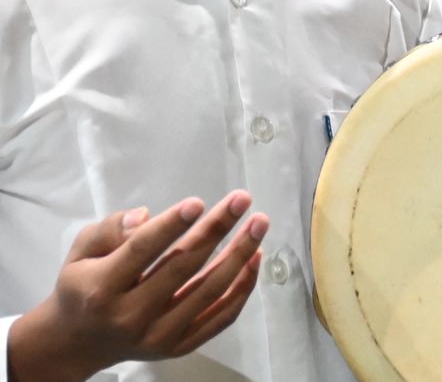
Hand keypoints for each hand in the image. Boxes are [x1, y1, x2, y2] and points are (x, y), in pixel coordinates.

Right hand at [7, 193, 267, 381]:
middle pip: (183, 267)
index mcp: (101, 289)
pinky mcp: (179, 346)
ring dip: (240, 254)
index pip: (141, 251)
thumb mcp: (81, 251)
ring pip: (210, 291)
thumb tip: (145, 218)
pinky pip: (221, 316)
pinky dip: (243, 286)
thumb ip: (109, 229)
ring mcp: (158, 336)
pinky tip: (254, 257)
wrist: (79, 343)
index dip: (171, 225)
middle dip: (216, 229)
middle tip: (241, 199)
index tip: (197, 202)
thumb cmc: (83, 286)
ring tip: (258, 223)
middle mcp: (130, 316)